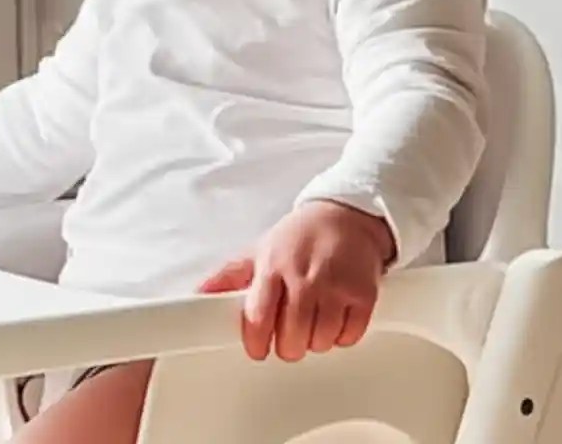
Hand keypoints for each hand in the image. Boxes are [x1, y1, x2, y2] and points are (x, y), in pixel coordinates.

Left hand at [198, 200, 394, 362]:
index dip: (256, 343)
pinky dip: (342, 336)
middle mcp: (304, 277)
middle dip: (288, 346)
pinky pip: (349, 337)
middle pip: (291, 339)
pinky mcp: (363, 293)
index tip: (258, 348)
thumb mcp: (259, 250)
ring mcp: (336, 286)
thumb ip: (229, 276)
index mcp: (273, 267)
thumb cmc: (300, 236)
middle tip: (289, 336)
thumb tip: (198, 295)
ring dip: (315, 341)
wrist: (348, 214)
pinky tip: (336, 318)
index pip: (258, 319)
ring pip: (320, 342)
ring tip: (314, 322)